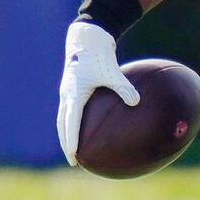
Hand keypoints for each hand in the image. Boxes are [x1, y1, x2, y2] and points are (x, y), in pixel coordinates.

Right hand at [57, 21, 139, 165]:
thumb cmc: (99, 55)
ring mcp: (67, 92)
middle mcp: (67, 95)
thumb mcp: (112, 72)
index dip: (71, 140)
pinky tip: (88, 129)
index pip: (70, 123)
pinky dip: (74, 123)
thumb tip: (136, 102)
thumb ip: (124, 87)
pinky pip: (71, 110)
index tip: (74, 155)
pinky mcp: (72, 88)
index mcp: (74, 94)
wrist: (86, 38)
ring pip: (64, 119)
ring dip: (68, 134)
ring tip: (76, 150)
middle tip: (74, 161)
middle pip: (62, 125)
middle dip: (67, 143)